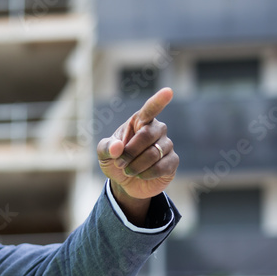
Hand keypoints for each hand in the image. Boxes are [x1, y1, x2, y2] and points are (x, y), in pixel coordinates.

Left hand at [97, 87, 179, 222]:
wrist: (125, 183)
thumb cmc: (115, 161)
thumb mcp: (103, 154)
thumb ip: (106, 148)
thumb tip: (117, 147)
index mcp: (140, 121)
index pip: (150, 109)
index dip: (159, 101)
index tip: (168, 92)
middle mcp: (157, 129)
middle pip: (146, 135)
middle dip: (129, 152)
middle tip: (119, 163)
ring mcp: (167, 145)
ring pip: (153, 154)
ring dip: (135, 166)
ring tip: (128, 170)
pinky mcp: (172, 161)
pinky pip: (162, 167)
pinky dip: (146, 174)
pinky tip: (141, 175)